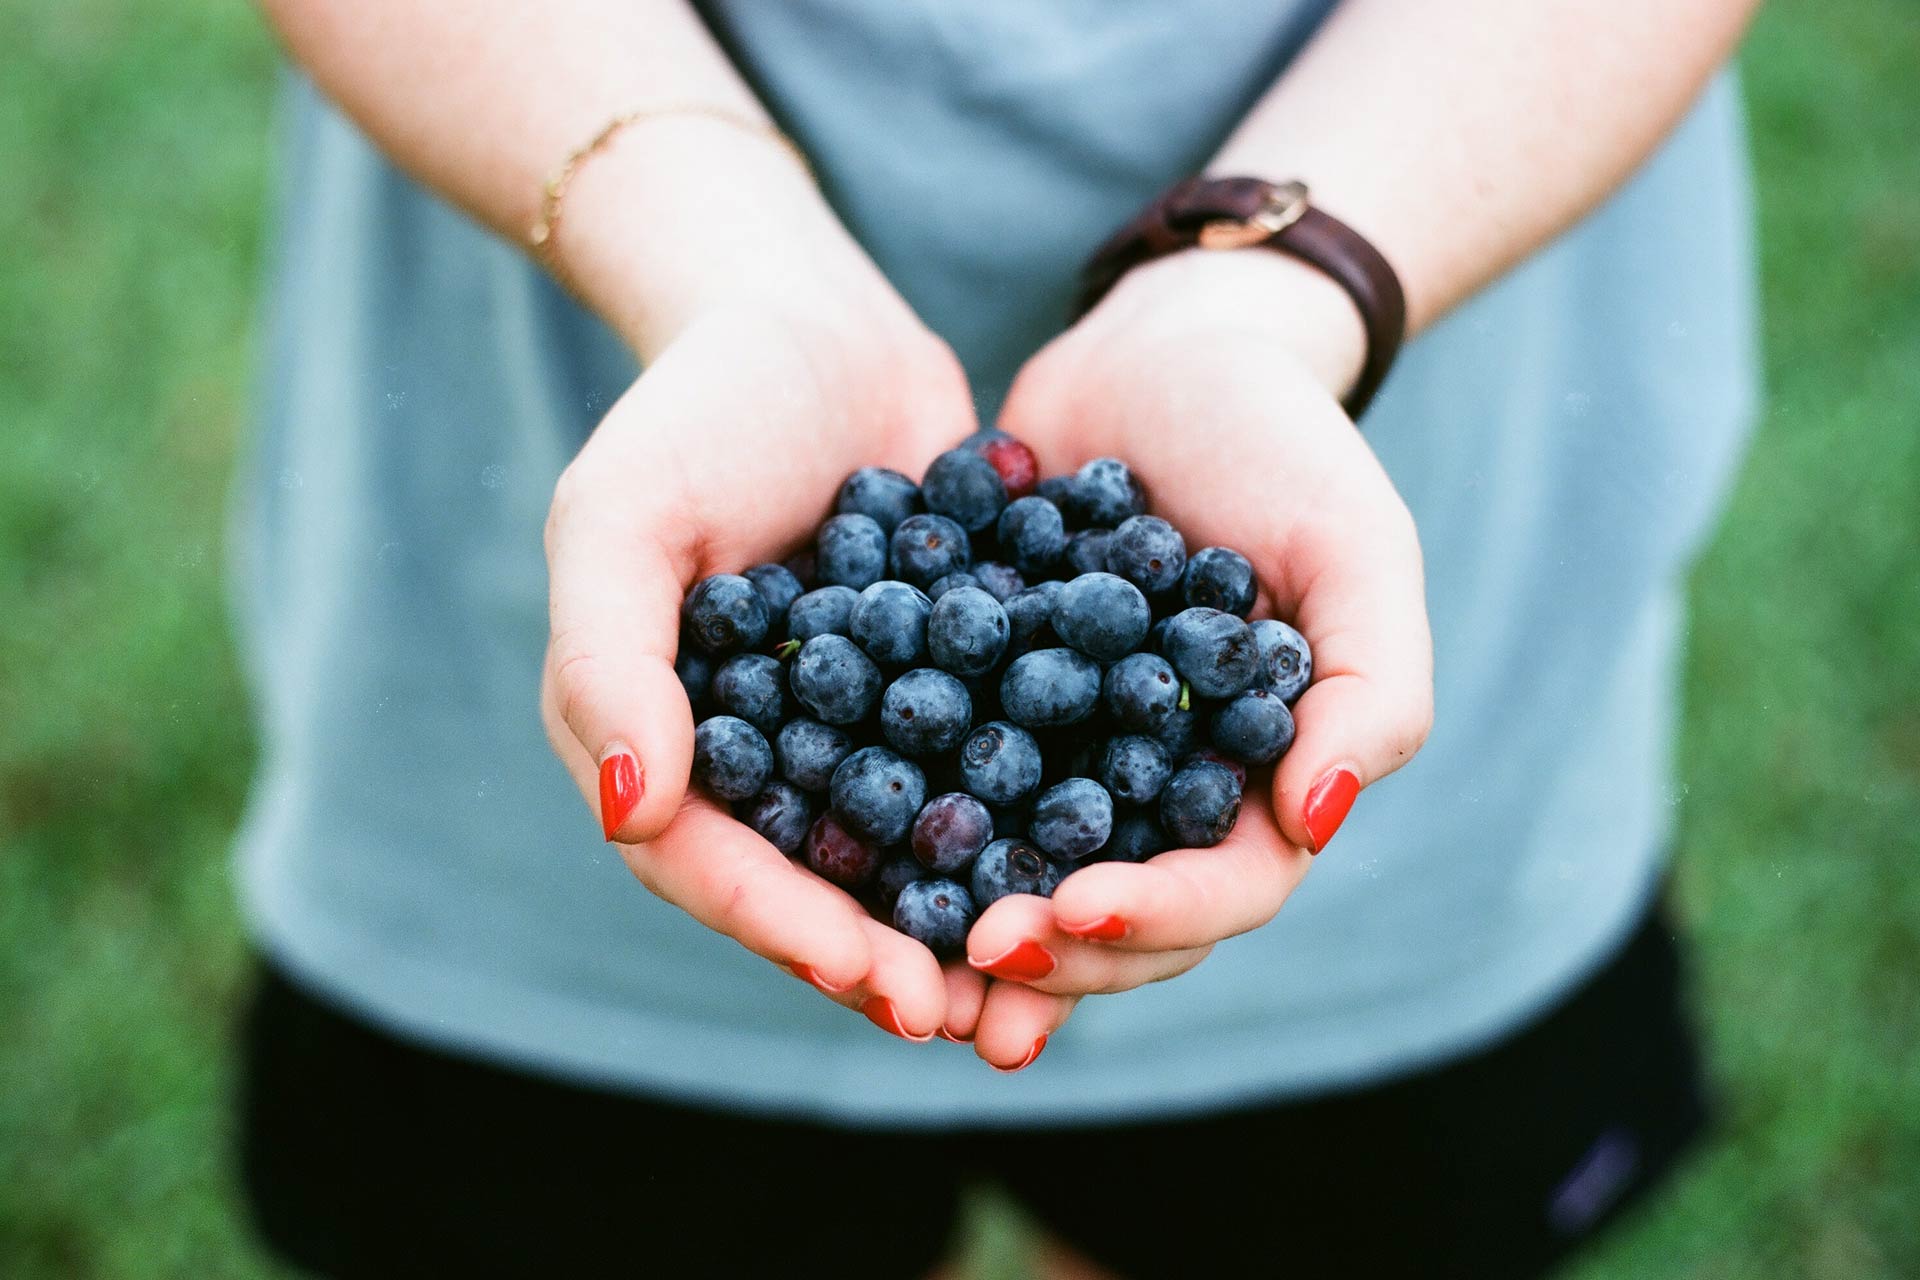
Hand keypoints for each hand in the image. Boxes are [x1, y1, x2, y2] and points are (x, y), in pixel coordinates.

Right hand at [540, 275, 997, 1043]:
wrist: (812, 320)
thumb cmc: (696, 408)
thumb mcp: (622, 515)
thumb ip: (607, 662)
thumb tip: (633, 815)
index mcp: (666, 739)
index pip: (713, 865)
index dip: (792, 934)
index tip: (882, 986)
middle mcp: (759, 753)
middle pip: (815, 882)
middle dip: (889, 956)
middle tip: (971, 1019)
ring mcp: (856, 725)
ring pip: (905, 848)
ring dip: (966, 918)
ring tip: (1044, 974)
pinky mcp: (944, 687)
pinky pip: (981, 769)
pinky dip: (1031, 820)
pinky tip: (1105, 858)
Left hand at [972, 249, 1433, 1004]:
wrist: (1161, 349)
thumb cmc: (1279, 440)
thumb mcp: (1356, 546)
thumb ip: (1372, 687)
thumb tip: (1316, 823)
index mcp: (1259, 777)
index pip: (1224, 888)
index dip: (1155, 917)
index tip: (1073, 911)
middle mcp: (1161, 787)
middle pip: (1117, 913)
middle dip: (1052, 948)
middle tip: (976, 951)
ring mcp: (1069, 754)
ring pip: (1025, 872)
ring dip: (971, 927)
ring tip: (904, 958)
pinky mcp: (986, 708)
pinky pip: (942, 783)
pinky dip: (902, 830)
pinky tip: (840, 856)